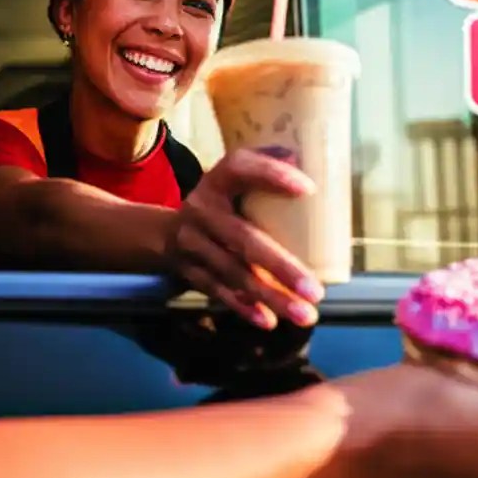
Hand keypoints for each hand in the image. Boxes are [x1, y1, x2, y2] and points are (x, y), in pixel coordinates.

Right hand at [166, 148, 323, 329]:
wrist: (163, 234)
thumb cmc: (220, 204)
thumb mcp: (233, 179)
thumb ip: (264, 166)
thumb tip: (301, 157)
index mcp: (216, 181)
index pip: (240, 168)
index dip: (272, 175)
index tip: (308, 189)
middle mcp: (201, 211)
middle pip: (243, 240)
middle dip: (282, 267)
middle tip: (315, 291)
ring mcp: (192, 245)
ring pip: (234, 274)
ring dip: (271, 297)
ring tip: (305, 314)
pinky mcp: (189, 272)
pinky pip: (219, 292)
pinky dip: (244, 308)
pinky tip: (269, 321)